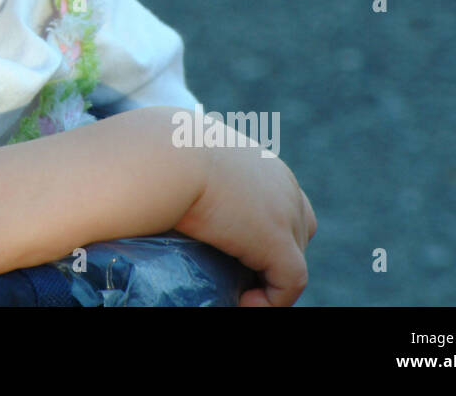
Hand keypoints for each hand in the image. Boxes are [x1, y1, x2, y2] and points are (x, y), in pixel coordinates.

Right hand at [173, 123, 316, 306]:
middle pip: (297, 230)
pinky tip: (239, 302)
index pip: (283, 201)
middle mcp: (282, 184)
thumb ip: (188, 175)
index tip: (231, 244)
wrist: (164, 156)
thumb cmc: (158, 153)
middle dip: (270, 256)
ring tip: (233, 290)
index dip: (263, 228)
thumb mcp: (180, 159)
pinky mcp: (276, 241)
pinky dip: (270, 301)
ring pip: (293, 259)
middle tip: (231, 271)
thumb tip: (158, 193)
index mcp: (260, 163)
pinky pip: (289, 283)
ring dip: (269, 280)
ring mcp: (284, 213)